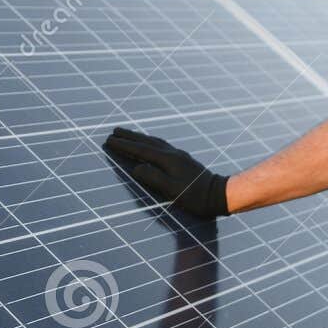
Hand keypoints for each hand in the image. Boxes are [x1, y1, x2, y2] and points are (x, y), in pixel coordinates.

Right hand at [104, 128, 228, 217]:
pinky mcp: (183, 159)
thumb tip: (136, 168)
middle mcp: (173, 154)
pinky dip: (150, 142)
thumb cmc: (195, 196)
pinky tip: (150, 145)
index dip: (124, 146)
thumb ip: (153, 178)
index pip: (141, 150)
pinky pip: (161, 146)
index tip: (109, 140)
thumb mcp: (172, 190)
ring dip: (140, 137)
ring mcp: (179, 155)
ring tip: (128, 135)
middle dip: (129, 136)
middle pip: (147, 141)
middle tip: (114, 131)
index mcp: (168, 160)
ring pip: (155, 142)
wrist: (218, 194)